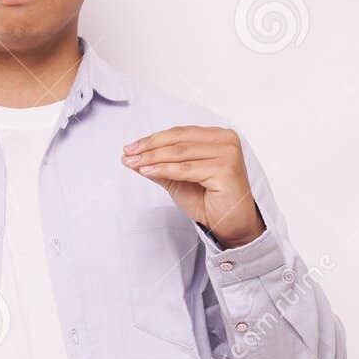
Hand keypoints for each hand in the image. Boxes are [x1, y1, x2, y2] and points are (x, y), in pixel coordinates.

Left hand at [121, 126, 265, 247]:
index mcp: (217, 136)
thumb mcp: (178, 179)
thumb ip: (158, 165)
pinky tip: (147, 172)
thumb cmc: (209, 201)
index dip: (153, 139)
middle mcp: (226, 140)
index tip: (130, 147)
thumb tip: (130, 157)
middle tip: (128, 153)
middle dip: (149, 147)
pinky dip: (164, 170)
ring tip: (134, 163)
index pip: (179, 133)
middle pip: (179, 140)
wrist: (230, 225)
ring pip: (180, 153)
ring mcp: (228, 154)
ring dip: (153, 158)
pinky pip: (186, 169)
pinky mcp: (226, 170)